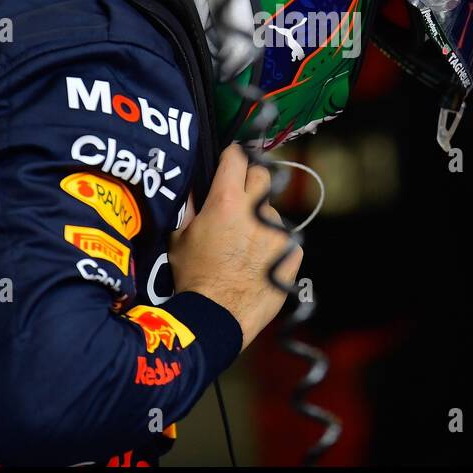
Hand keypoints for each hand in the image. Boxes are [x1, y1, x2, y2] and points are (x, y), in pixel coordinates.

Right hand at [169, 144, 302, 350]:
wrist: (218, 317)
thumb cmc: (194, 278)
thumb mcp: (179, 238)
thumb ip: (191, 206)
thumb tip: (197, 185)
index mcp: (226, 201)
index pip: (236, 157)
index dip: (231, 155)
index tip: (230, 159)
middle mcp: (257, 210)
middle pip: (261, 174)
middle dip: (250, 178)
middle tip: (238, 196)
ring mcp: (278, 231)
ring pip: (272, 209)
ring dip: (261, 216)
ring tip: (245, 242)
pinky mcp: (292, 251)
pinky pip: (284, 236)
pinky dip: (273, 243)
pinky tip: (258, 260)